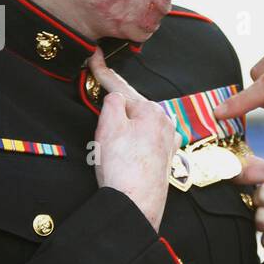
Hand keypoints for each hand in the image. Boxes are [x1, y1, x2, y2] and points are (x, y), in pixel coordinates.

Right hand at [88, 49, 176, 233]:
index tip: (94, 57)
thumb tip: (117, 98)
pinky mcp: (166, 160)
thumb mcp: (108, 127)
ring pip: (137, 128)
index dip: (103, 73)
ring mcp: (168, 143)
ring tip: (111, 157)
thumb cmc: (123, 168)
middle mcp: (166, 124)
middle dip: (114, 115)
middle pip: (131, 109)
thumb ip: (112, 103)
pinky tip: (123, 159)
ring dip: (122, 134)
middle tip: (101, 138)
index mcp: (153, 111)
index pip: (122, 89)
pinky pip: (143, 144)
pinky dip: (131, 146)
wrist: (137, 206)